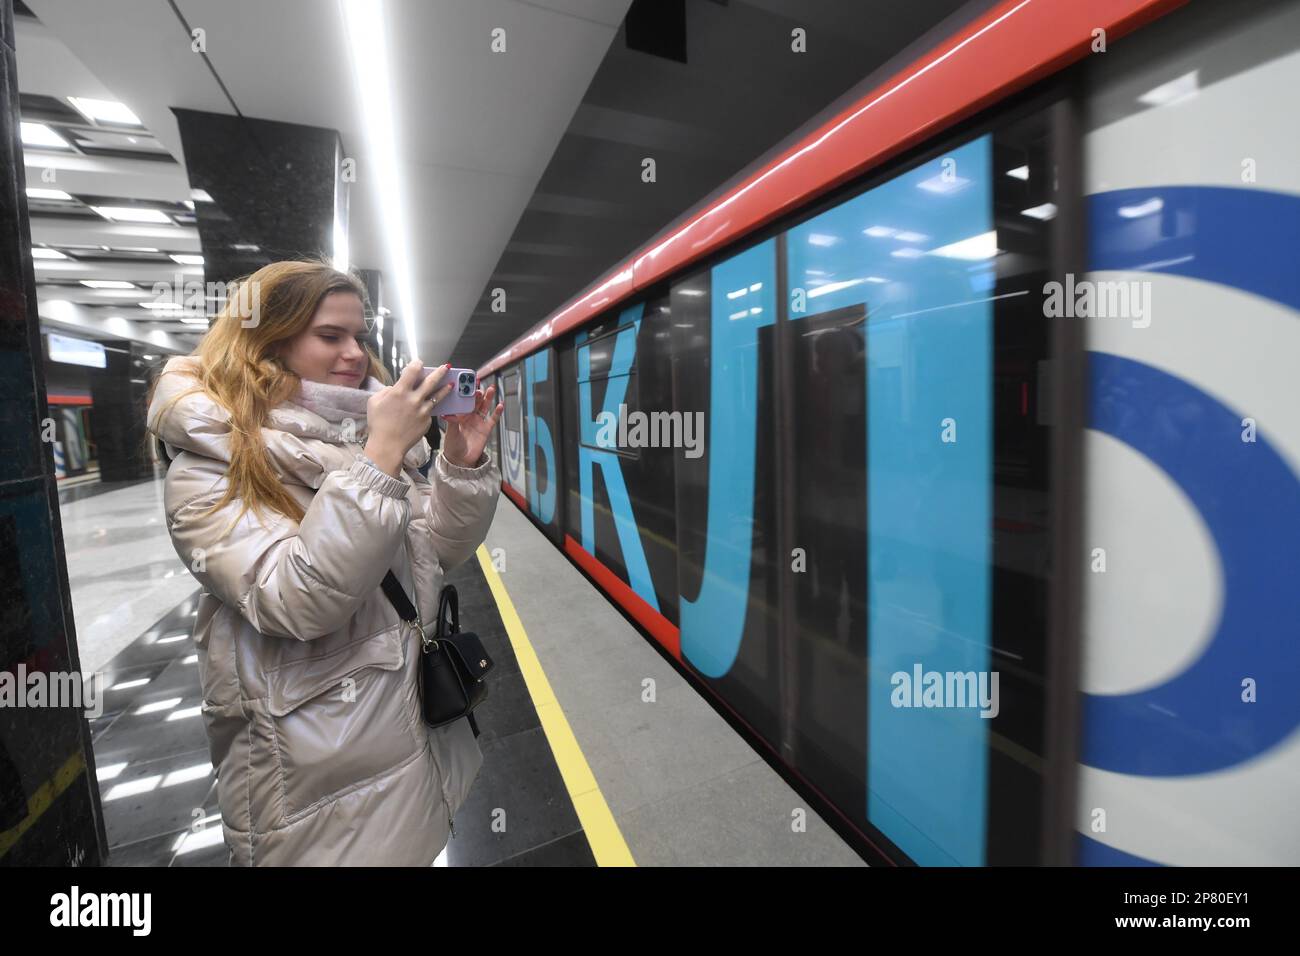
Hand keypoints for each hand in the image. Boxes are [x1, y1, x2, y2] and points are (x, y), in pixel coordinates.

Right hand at [362, 360, 450, 474]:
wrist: (388, 445)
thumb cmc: (378, 424)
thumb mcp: (374, 402)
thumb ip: (386, 391)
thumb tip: (395, 387)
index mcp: (400, 391)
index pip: (412, 371)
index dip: (417, 364)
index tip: (419, 363)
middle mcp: (414, 399)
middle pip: (431, 381)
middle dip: (440, 372)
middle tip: (447, 366)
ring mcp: (423, 410)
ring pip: (437, 396)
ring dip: (445, 388)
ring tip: (452, 384)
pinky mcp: (427, 421)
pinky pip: (430, 410)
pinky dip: (432, 406)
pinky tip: (436, 403)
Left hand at [441, 384, 502, 467]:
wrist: (460, 459)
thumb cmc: (452, 445)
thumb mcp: (450, 431)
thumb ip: (452, 421)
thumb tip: (449, 412)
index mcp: (460, 415)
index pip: (464, 401)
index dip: (466, 393)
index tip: (467, 384)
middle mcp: (470, 416)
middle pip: (475, 402)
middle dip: (478, 393)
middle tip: (479, 384)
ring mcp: (479, 422)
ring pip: (484, 407)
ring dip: (488, 398)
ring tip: (490, 389)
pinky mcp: (486, 429)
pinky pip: (493, 419)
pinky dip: (497, 412)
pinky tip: (500, 405)